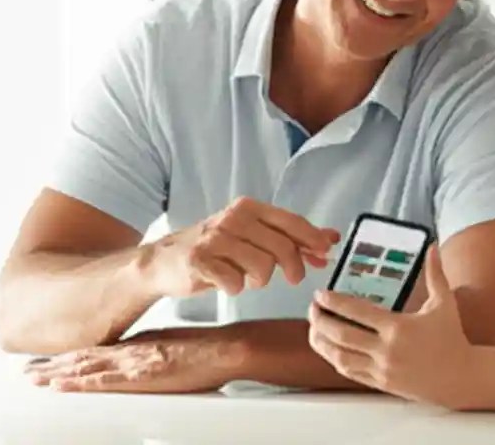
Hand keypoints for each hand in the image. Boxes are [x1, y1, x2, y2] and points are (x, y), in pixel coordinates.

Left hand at [23, 327, 246, 392]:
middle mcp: (132, 351)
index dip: (70, 356)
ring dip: (57, 373)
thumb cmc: (210, 349)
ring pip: (87, 367)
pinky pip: (102, 379)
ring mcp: (135, 363)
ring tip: (34, 377)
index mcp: (140, 344)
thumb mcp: (174, 343)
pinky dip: (78, 381)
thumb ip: (151, 350)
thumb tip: (135, 356)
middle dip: (54, 365)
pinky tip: (61, 384)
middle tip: (28, 371)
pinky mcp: (142, 375)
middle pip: (85, 358)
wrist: (229, 349)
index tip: (49, 360)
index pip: (97, 351)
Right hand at [143, 197, 340, 298]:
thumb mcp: (253, 236)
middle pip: (281, 246)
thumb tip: (330, 238)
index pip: (291, 221)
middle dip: (294, 267)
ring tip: (250, 278)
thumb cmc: (215, 249)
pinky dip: (236, 288)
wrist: (163, 261)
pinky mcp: (199, 261)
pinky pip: (234, 281)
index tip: (326, 252)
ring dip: (261, 279)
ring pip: (261, 265)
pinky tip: (228, 283)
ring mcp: (214, 238)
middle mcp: (233, 218)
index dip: (313, 238)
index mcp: (249, 208)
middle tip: (293, 278)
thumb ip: (290, 237)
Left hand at [307, 247, 474, 407]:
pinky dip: (336, 360)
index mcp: (398, 328)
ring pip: (340, 357)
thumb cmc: (452, 338)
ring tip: (313, 329)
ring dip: (322, 343)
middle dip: (321, 320)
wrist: (459, 377)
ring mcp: (381, 369)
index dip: (335, 302)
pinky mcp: (380, 383)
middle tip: (312, 309)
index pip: (358, 312)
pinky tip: (330, 349)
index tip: (320, 294)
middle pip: (341, 335)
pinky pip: (350, 372)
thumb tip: (432, 246)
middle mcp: (386, 350)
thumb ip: (435, 274)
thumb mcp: (444, 303)